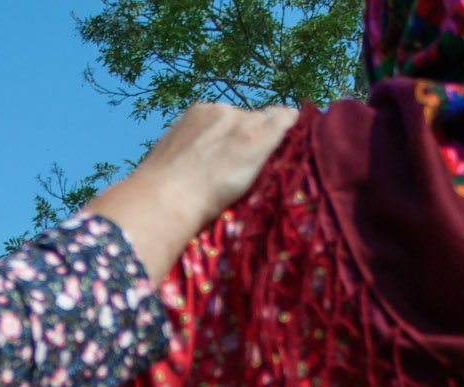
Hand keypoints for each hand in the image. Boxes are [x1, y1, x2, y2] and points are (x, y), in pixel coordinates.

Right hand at [126, 102, 300, 221]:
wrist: (167, 198)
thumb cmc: (164, 191)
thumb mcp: (172, 160)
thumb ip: (192, 150)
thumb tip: (200, 162)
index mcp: (197, 114)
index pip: (229, 117)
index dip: (237, 133)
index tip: (237, 151)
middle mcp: (223, 111)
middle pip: (251, 117)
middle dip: (252, 136)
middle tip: (247, 167)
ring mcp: (242, 121)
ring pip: (269, 122)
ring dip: (269, 140)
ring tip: (265, 167)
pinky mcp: (260, 135)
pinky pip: (286, 121)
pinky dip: (291, 129)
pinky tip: (299, 138)